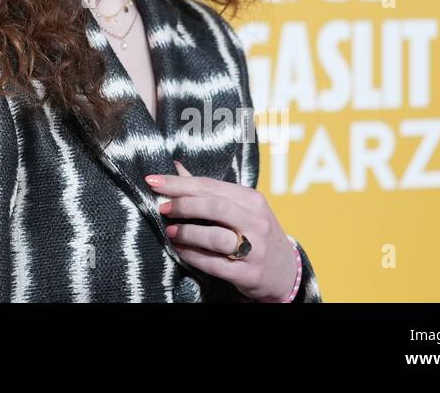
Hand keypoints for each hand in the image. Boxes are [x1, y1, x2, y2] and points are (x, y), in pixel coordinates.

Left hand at [144, 160, 295, 302]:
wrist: (286, 271)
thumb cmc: (256, 233)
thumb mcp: (240, 208)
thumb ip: (209, 190)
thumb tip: (176, 168)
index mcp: (252, 200)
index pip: (211, 186)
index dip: (179, 183)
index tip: (153, 181)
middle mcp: (256, 221)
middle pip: (215, 206)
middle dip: (183, 205)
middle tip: (162, 208)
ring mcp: (255, 249)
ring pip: (215, 236)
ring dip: (187, 232)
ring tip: (171, 232)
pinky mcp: (249, 273)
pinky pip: (215, 264)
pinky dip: (193, 255)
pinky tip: (181, 251)